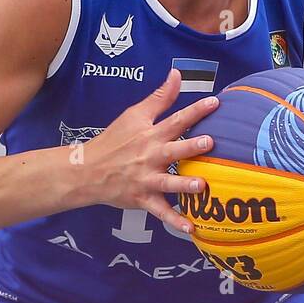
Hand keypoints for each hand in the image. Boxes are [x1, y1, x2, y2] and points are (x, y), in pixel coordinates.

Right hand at [83, 69, 218, 234]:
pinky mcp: (142, 199)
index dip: (195, 110)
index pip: (176, 120)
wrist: (88, 170)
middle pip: (174, 150)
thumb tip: (177, 74)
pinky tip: (192, 228)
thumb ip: (159, 97)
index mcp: (150, 134)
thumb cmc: (114, 140)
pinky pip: (161, 212)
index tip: (216, 102)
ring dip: (185, 185)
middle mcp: (150, 157)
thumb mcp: (134, 115)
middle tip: (210, 143)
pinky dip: (175, 222)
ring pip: (168, 183)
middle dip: (191, 147)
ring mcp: (146, 180)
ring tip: (202, 186)